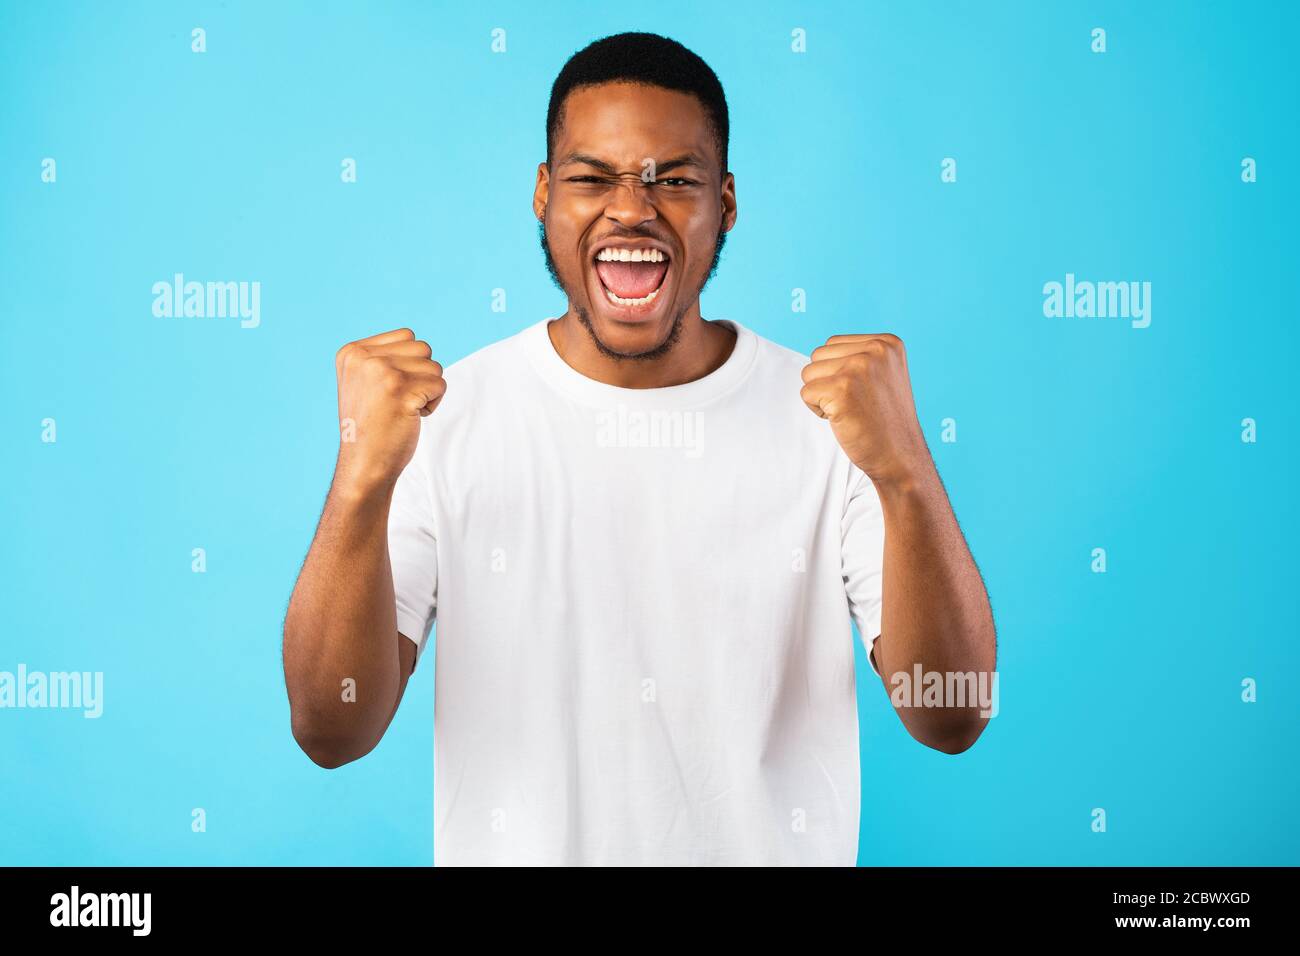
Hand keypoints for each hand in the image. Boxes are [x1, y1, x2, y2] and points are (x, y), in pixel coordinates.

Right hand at [334, 328, 444, 493]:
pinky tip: (410, 418)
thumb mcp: (364, 382)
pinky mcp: (402, 391)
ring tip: (402, 410)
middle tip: (396, 402)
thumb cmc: (371, 425)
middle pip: (423, 348)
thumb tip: (418, 343)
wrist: (363, 464)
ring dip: (427, 391)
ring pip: (434, 366)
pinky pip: (440, 385)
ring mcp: (382, 372)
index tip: (386, 391)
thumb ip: (384, 357)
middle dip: (420, 376)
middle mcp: (364, 357)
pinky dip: (433, 404)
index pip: (406, 336)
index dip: (408, 365)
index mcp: (352, 352)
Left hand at [799, 333, 929, 487]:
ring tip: (849, 410)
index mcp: (887, 342)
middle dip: (826, 381)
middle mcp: (876, 349)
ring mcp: (859, 368)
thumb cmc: (885, 420)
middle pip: (818, 354)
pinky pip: (806, 393)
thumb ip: (858, 356)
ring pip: (809, 372)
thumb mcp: (882, 375)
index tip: (863, 392)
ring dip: (821, 395)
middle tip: (854, 403)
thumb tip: (821, 352)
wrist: (900, 456)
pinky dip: (817, 410)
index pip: (833, 343)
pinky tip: (843, 419)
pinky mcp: (842, 389)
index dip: (837, 372)